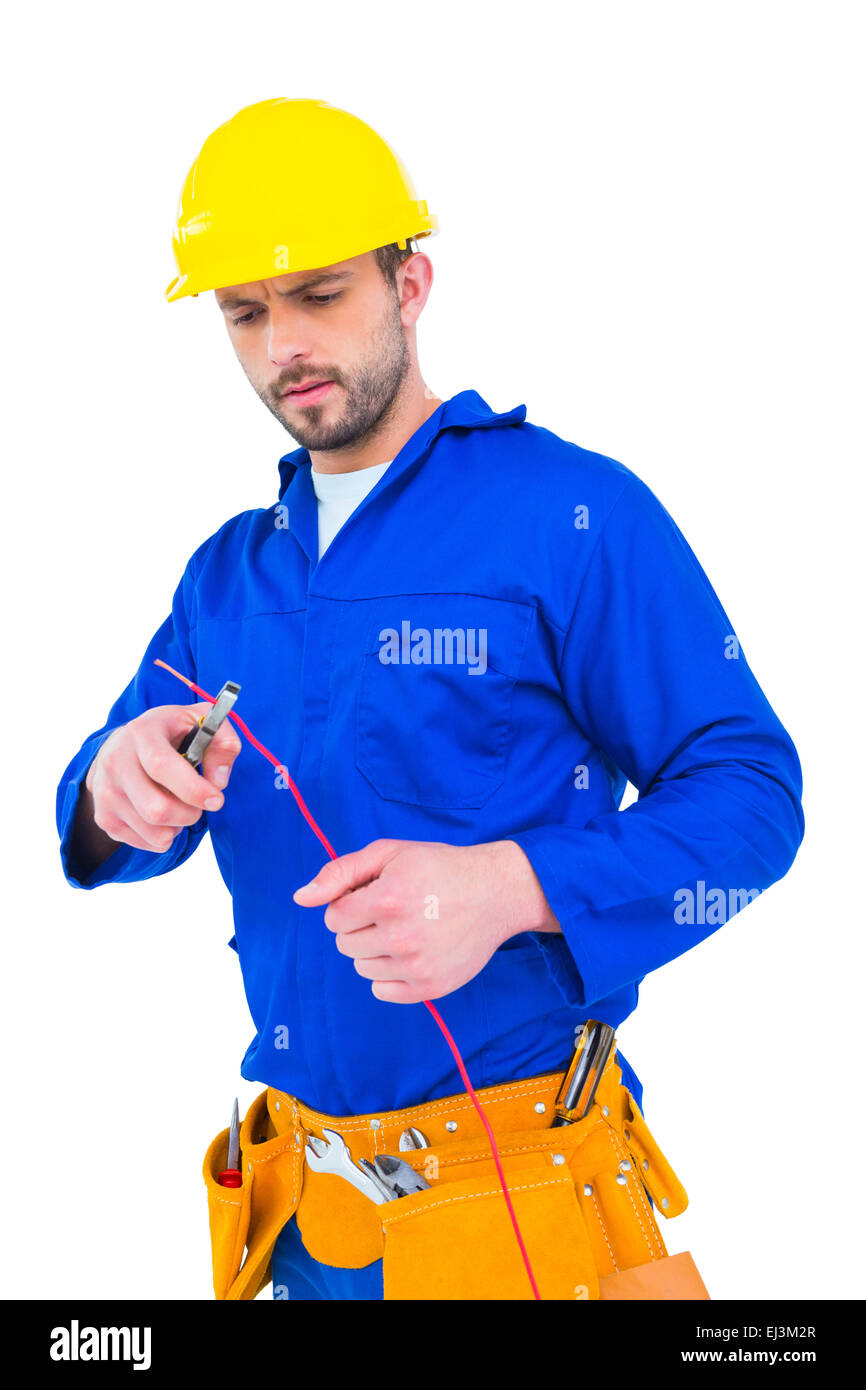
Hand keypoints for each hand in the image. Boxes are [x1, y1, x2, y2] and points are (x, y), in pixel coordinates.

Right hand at [83, 703, 242, 852]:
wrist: (121, 746)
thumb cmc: (168, 734)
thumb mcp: (200, 722)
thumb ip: (223, 742)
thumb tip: (219, 781)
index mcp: (142, 733)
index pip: (161, 766)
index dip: (193, 789)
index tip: (216, 800)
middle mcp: (116, 762)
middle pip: (157, 809)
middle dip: (190, 814)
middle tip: (199, 804)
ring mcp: (105, 792)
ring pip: (155, 832)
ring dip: (179, 826)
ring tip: (180, 805)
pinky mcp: (104, 817)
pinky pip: (147, 843)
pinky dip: (165, 836)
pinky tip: (163, 814)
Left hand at [292, 838, 559, 1003]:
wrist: (496, 892)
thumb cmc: (438, 868)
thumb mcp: (389, 853)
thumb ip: (340, 872)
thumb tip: (300, 898)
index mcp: (387, 899)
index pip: (334, 918)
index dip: (350, 904)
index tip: (375, 895)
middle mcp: (401, 936)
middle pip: (345, 945)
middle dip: (361, 926)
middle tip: (395, 909)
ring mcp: (417, 965)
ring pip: (361, 968)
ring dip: (375, 949)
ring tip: (407, 928)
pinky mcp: (431, 987)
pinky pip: (382, 991)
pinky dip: (389, 974)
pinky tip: (412, 951)